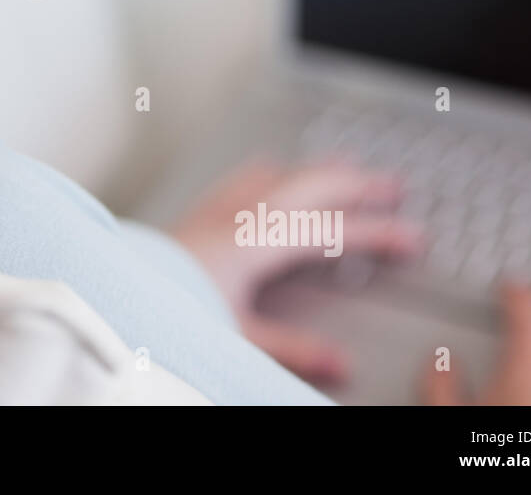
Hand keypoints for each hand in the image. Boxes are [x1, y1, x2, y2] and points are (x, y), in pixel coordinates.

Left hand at [168, 158, 421, 383]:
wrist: (116, 290)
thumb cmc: (170, 311)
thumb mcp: (238, 336)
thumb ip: (292, 347)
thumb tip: (340, 363)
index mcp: (255, 242)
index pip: (332, 231)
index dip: (378, 233)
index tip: (413, 237)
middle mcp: (239, 214)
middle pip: (311, 187)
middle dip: (357, 185)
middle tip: (394, 187)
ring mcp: (218, 207)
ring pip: (281, 174)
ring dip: (319, 171)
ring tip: (348, 166)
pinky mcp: (200, 210)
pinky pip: (245, 176)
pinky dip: (273, 170)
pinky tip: (272, 168)